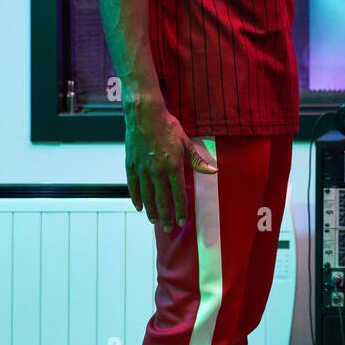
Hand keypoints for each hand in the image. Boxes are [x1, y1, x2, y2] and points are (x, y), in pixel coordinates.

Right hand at [124, 101, 217, 232]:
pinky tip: (139, 206)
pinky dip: (136, 198)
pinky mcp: (131, 165)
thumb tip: (214, 171)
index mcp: (173, 166)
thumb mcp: (186, 142)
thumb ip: (197, 160)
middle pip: (162, 200)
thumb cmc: (167, 126)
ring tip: (155, 221)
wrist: (144, 115)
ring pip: (147, 196)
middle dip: (166, 216)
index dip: (180, 210)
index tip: (181, 221)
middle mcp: (157, 171)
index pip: (178, 194)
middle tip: (167, 228)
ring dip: (151, 210)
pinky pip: (133, 186)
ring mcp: (142, 169)